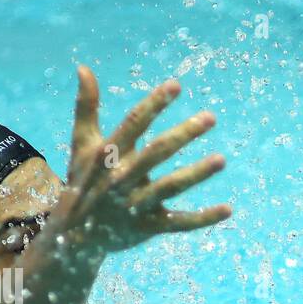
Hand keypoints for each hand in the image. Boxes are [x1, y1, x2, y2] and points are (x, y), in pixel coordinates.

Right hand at [48, 66, 232, 258]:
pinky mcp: (148, 227)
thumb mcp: (82, 144)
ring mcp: (135, 205)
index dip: (154, 104)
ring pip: (170, 187)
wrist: (75, 236)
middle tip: (211, 117)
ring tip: (222, 160)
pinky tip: (228, 209)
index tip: (176, 85)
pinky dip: (203, 218)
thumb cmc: (85, 181)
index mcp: (107, 154)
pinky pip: (179, 223)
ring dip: (196, 174)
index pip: (133, 124)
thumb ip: (86, 107)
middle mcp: (121, 178)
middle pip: (156, 153)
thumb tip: (84, 67)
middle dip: (183, 134)